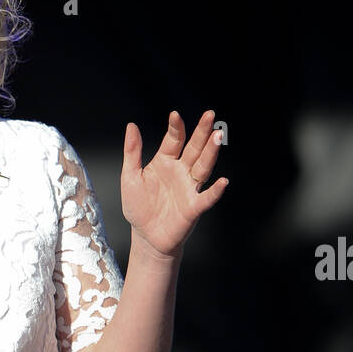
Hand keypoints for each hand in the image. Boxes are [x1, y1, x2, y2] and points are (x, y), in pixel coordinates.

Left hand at [120, 110, 227, 258]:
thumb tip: (131, 126)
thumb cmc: (139, 207)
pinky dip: (215, 191)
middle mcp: (181, 171)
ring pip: (203, 167)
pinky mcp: (193, 207)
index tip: (175, 115)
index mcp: (166, 162)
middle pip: (195, 148)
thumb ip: (132, 152)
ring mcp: (189, 188)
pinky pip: (206, 198)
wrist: (145, 236)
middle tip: (209, 115)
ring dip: (211, 152)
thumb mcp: (129, 177)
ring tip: (217, 137)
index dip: (175, 128)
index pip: (174, 140)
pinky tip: (223, 182)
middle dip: (202, 132)